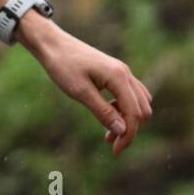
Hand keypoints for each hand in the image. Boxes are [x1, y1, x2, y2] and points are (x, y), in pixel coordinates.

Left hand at [33, 27, 153, 155]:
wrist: (51, 43)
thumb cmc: (62, 65)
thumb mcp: (80, 91)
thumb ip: (102, 111)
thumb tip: (122, 131)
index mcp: (119, 77)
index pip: (134, 114)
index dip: (128, 135)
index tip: (115, 151)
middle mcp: (125, 73)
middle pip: (142, 110)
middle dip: (130, 129)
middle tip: (110, 142)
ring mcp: (121, 72)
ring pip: (139, 102)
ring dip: (128, 119)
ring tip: (108, 131)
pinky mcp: (114, 72)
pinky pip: (130, 94)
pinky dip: (124, 108)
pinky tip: (108, 114)